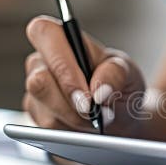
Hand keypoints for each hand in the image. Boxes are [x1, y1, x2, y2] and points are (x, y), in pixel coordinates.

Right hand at [22, 16, 145, 133]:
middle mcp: (43, 62)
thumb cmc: (121, 86)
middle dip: (70, 104)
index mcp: (63, 39)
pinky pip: (46, 128)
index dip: (61, 65)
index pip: (45, 33)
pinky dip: (70, 131)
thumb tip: (99, 90)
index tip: (86, 93)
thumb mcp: (129, 73)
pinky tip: (85, 128)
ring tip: (96, 120)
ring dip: (75, 120)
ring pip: (43, 109)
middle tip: (94, 114)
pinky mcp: (36, 114)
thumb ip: (116, 74)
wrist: (121, 118)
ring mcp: (36, 90)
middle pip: (38, 81)